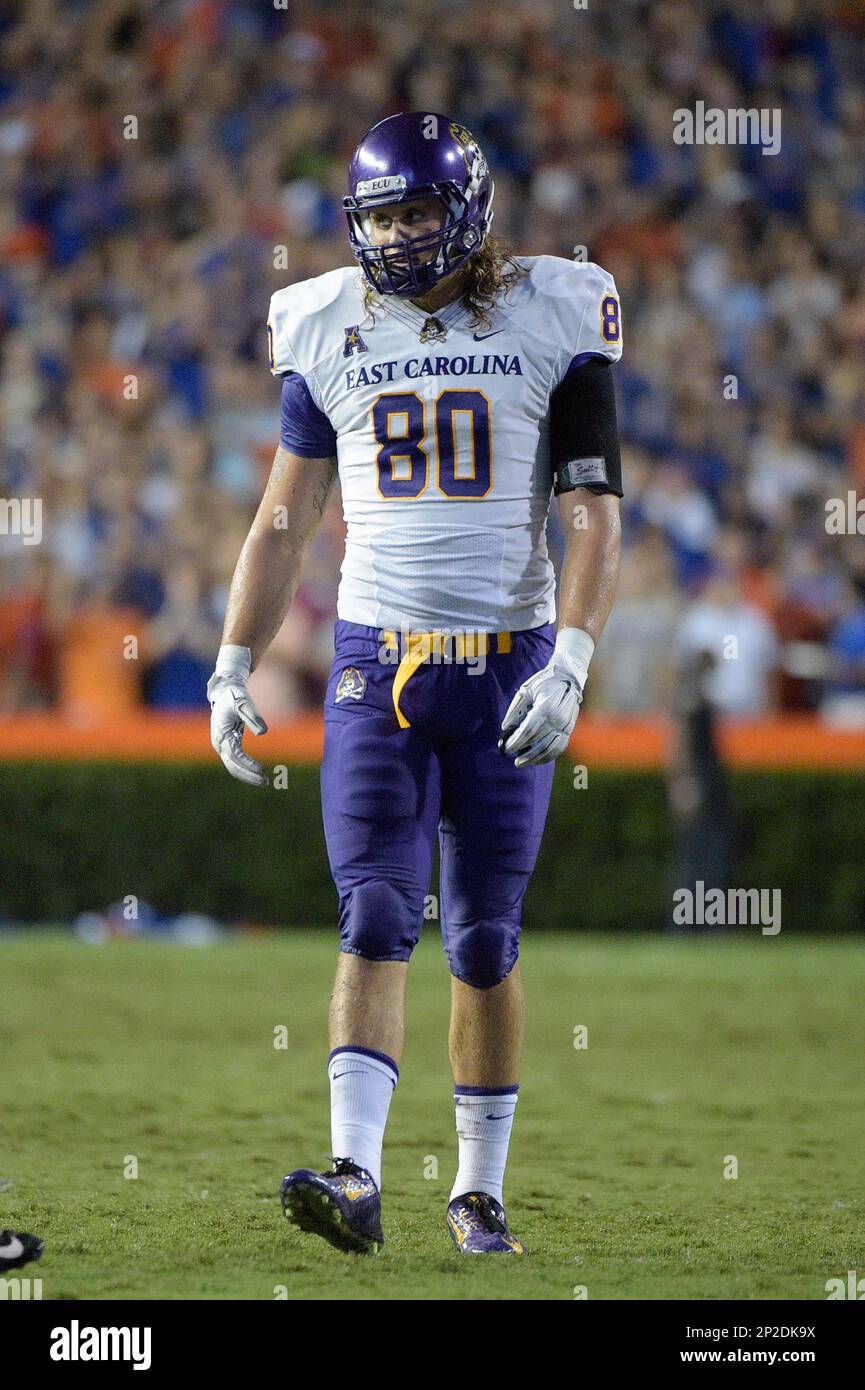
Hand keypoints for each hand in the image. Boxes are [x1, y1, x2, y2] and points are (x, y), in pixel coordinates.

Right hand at [207, 645, 268, 786]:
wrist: (225, 689)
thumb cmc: (233, 695)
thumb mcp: (243, 703)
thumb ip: (252, 716)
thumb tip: (263, 732)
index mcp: (220, 735)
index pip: (234, 756)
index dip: (248, 764)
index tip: (261, 771)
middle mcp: (219, 743)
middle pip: (233, 766)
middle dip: (248, 775)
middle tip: (265, 781)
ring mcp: (223, 745)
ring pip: (233, 766)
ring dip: (248, 774)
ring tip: (265, 780)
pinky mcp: (228, 744)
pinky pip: (236, 761)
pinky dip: (246, 768)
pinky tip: (258, 772)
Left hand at [499, 628, 593, 767]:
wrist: (568, 677)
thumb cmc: (545, 682)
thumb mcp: (526, 690)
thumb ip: (515, 710)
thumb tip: (506, 728)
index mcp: (545, 707)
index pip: (528, 731)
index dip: (516, 741)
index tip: (507, 747)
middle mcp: (557, 719)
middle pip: (537, 741)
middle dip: (523, 752)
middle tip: (511, 757)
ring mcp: (565, 725)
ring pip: (549, 749)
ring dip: (534, 759)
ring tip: (522, 763)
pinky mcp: (570, 729)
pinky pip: (559, 748)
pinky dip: (548, 757)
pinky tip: (538, 760)